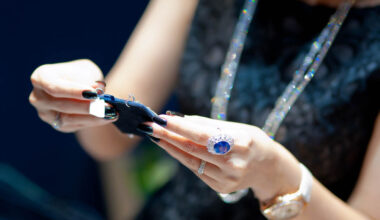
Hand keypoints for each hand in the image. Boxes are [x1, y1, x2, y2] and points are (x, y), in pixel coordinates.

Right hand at [29, 59, 117, 132]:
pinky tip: (109, 117)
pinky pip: (76, 125)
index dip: (73, 91)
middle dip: (87, 106)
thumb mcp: (86, 70)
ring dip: (93, 117)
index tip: (93, 93)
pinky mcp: (58, 125)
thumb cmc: (81, 74)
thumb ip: (88, 79)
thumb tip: (95, 90)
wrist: (81, 86)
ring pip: (69, 119)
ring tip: (111, 112)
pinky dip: (94, 122)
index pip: (54, 87)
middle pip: (62, 105)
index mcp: (41, 77)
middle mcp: (38, 97)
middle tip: (107, 105)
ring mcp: (46, 113)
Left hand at [145, 114, 301, 200]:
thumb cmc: (252, 141)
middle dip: (168, 136)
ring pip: (190, 161)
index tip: (162, 118)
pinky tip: (172, 146)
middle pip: (193, 149)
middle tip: (149, 126)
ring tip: (155, 135)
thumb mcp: (237, 127)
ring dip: (170, 147)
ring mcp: (227, 179)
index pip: (203, 135)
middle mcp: (234, 164)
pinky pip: (196, 169)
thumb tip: (180, 119)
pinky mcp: (221, 188)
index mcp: (242, 143)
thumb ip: (208, 125)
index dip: (180, 127)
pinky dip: (182, 157)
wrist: (269, 169)